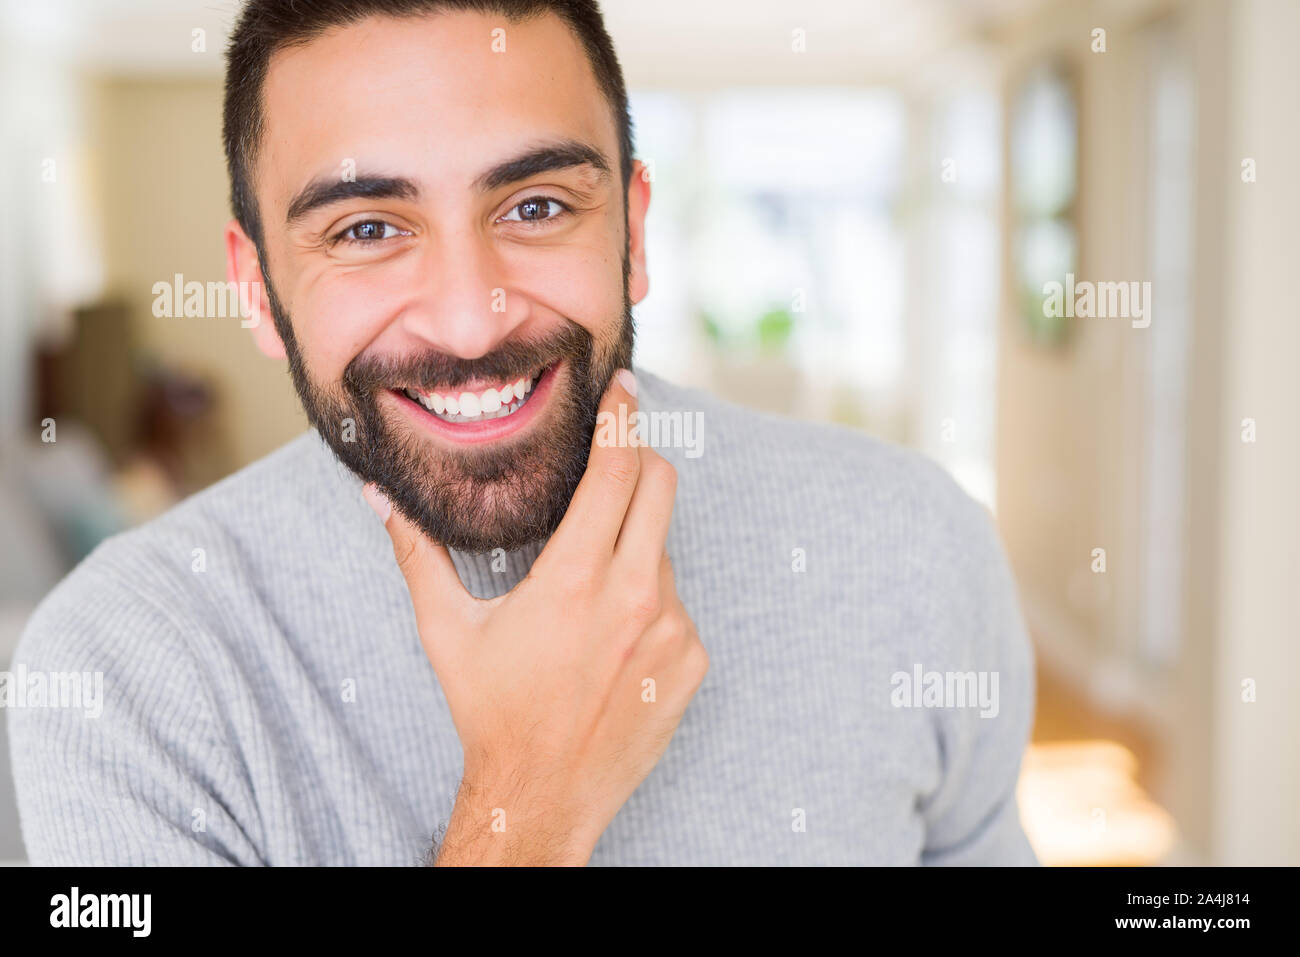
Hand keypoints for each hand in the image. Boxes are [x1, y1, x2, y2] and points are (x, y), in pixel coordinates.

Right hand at [367, 369, 707, 864]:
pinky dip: (649, 602)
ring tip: (588, 591)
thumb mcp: (448, 631)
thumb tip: (381, 498)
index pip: (616, 470)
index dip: (621, 419)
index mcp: (576, 580)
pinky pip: (677, 604)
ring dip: (634, 547)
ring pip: (663, 550)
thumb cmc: (492, 711)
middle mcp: (635, 597)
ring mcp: (671, 630)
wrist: (542, 794)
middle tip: (610, 465)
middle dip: (639, 461)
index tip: (622, 389)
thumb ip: (418, 555)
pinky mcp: (692, 660)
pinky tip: (610, 639)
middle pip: (661, 487)